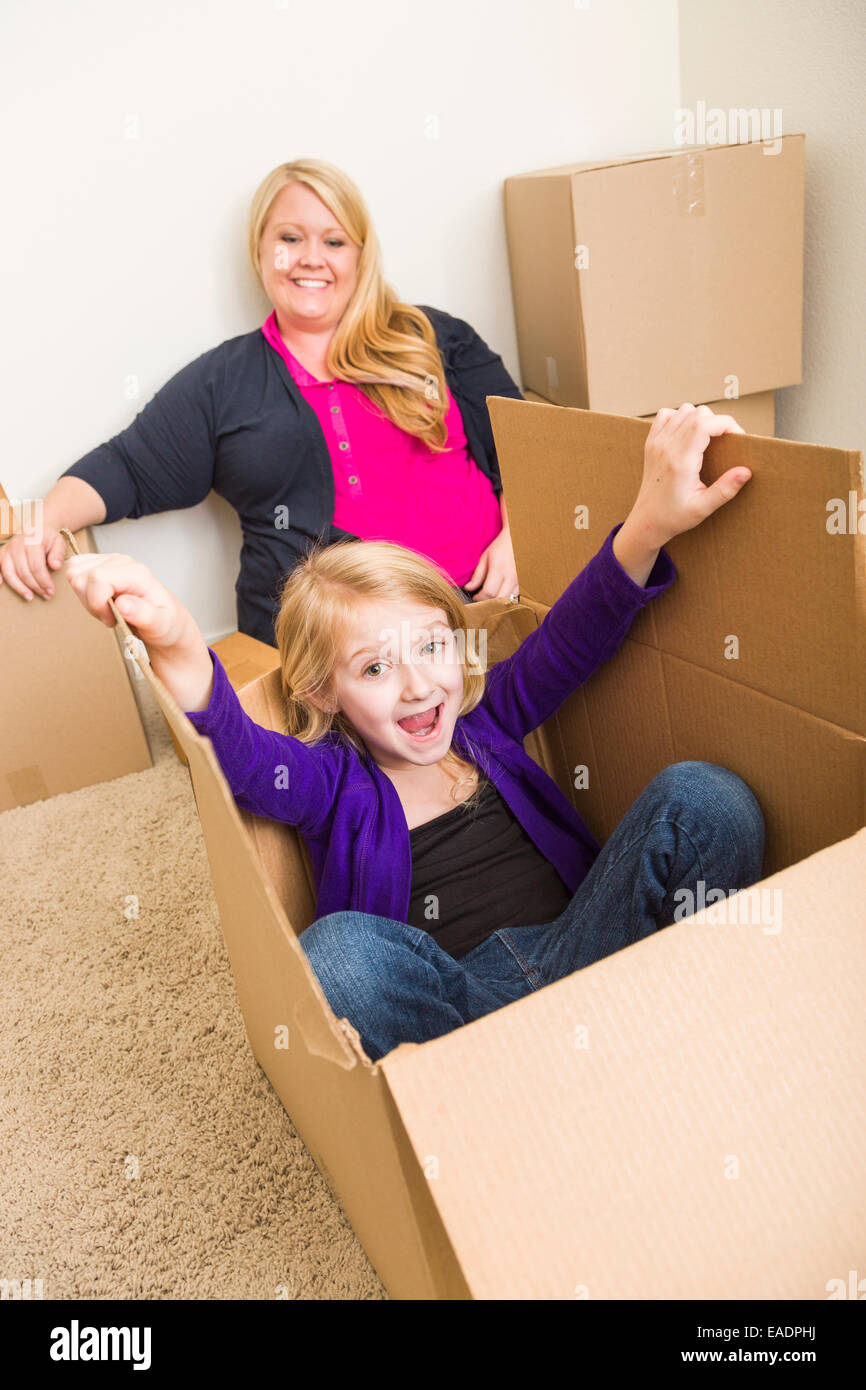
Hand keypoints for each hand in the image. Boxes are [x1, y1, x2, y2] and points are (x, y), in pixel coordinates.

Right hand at [0, 525, 66, 600]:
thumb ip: (58, 554)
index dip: (44, 581)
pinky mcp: (3, 552)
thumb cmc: (49, 537)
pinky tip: (0, 585)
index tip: (51, 591)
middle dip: (35, 586)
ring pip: (9, 572)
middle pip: (23, 572)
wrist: (37, 526)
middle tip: (46, 595)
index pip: (36, 566)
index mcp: (32, 541)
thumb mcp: (59, 542)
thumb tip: (55, 566)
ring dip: (19, 587)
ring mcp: (8, 549)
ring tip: (29, 597)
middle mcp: (17, 544)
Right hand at [64, 552, 187, 650]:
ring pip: (74, 572)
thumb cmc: (164, 623)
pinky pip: (75, 571)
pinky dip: (82, 591)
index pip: (97, 577)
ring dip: (85, 597)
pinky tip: (100, 601)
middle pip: (80, 575)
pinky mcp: (100, 565)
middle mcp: (121, 561)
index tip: (111, 619)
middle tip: (110, 616)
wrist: (165, 621)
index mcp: (136, 573)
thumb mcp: (160, 625)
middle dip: (90, 603)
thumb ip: (144, 614)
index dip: (97, 603)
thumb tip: (123, 603)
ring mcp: (109, 561)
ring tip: (106, 609)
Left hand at [462, 524, 519, 601]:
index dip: (480, 598)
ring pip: (508, 600)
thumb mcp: (485, 557)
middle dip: (488, 602)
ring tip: (490, 596)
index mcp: (500, 568)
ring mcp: (520, 580)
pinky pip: (515, 596)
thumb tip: (468, 588)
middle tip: (481, 599)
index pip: (489, 592)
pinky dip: (507, 597)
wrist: (518, 539)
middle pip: (499, 599)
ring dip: (498, 601)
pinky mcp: (524, 582)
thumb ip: (477, 575)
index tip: (475, 597)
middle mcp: (512, 576)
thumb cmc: (500, 547)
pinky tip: (500, 592)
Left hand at [629, 403, 750, 547]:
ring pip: (683, 410)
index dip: (726, 423)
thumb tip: (746, 471)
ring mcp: (656, 443)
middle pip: (697, 413)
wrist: (646, 521)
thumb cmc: (674, 517)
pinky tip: (687, 434)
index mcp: (680, 461)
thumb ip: (725, 490)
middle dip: (718, 422)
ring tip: (708, 438)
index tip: (737, 437)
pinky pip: (666, 415)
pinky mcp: (651, 443)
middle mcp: (666, 447)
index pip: (704, 424)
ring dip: (700, 418)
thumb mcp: (703, 508)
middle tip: (726, 441)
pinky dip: (680, 417)